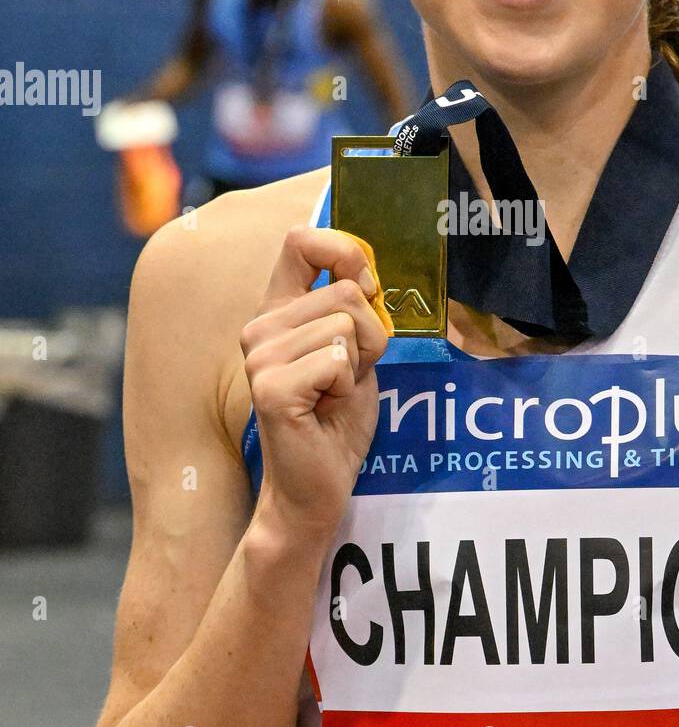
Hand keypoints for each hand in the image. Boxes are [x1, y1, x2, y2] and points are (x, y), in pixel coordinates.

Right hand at [241, 225, 389, 536]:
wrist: (314, 486)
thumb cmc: (336, 417)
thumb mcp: (353, 349)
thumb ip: (353, 307)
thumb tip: (366, 270)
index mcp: (276, 311)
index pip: (301, 241)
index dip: (345, 252)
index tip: (365, 288)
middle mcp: (259, 328)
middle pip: (347, 291)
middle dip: (370, 336)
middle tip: (346, 376)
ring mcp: (260, 357)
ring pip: (347, 325)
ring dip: (360, 364)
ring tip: (334, 394)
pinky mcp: (272, 387)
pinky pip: (339, 358)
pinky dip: (349, 386)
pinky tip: (326, 409)